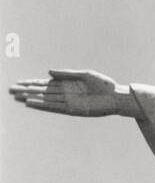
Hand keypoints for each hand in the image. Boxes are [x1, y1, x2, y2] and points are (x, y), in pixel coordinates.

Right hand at [9, 69, 124, 116]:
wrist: (117, 97)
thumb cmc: (104, 84)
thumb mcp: (85, 74)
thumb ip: (66, 74)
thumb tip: (48, 73)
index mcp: (67, 84)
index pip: (45, 84)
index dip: (32, 84)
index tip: (19, 83)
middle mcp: (65, 94)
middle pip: (41, 92)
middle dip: (26, 91)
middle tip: (10, 90)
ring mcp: (68, 102)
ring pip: (45, 100)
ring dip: (30, 98)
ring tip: (16, 97)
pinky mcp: (74, 110)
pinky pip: (54, 107)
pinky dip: (42, 105)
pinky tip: (31, 103)